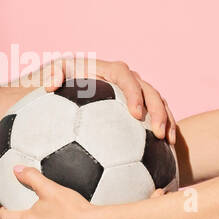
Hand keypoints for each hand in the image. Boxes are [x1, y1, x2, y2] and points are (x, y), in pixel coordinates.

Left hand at [14, 56, 176, 146]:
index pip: (125, 76)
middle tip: (159, 133)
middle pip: (148, 90)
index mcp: (106, 70)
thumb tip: (51, 83)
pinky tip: (166, 148)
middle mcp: (124, 79)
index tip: (136, 115)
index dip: (134, 93)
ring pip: (158, 102)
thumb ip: (52, 76)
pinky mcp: (137, 107)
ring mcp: (133, 93)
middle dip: (158, 111)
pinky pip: (155, 115)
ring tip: (168, 142)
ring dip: (166, 120)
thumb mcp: (49, 77)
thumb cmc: (55, 85)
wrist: (59, 95)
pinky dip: (163, 127)